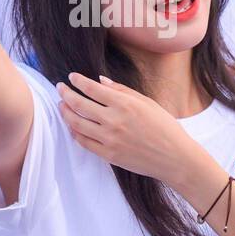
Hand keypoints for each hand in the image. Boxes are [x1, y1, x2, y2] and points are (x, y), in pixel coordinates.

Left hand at [54, 72, 202, 182]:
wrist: (174, 158)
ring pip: (77, 123)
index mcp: (125, 104)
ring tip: (62, 106)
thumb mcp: (147, 103)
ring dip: (65, 113)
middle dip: (65, 94)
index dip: (78, 81)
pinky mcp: (108, 155)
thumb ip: (122, 91)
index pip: (92, 88)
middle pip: (79, 104)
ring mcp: (109, 139)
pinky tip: (73, 125)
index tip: (71, 77)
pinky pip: (84, 142)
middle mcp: (114, 120)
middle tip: (60, 88)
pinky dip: (75, 132)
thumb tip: (100, 81)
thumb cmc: (165, 127)